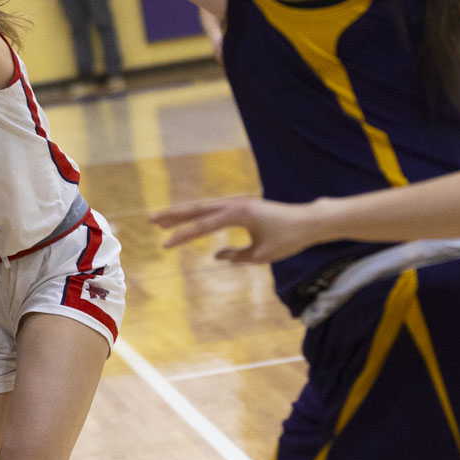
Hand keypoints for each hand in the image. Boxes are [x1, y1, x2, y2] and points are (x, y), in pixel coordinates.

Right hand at [148, 195, 314, 263]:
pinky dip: (197, 214)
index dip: (182, 236)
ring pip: (203, 207)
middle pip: (197, 208)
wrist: (309, 222)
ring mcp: (237, 203)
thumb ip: (237, 256)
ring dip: (182, 213)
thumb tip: (216, 255)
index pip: (203, 226)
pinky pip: (213, 210)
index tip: (164, 246)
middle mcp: (234, 204)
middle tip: (150, 220)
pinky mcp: (241, 206)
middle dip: (173, 215)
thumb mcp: (263, 254)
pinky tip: (187, 220)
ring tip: (161, 220)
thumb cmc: (289, 238)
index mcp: (237, 214)